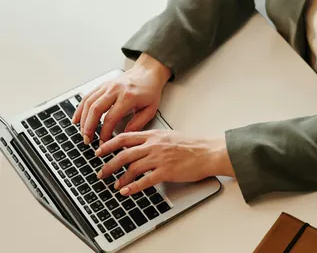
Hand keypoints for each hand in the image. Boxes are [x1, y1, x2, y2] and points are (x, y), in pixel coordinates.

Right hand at [72, 55, 170, 143]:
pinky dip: (80, 108)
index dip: (105, 132)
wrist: (148, 72)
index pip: (111, 118)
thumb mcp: (150, 109)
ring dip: (83, 119)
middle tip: (87, 140)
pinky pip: (87, 96)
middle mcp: (116, 90)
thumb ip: (138, 123)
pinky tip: (77, 119)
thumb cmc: (150, 91)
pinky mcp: (103, 85)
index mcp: (128, 97)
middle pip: (96, 109)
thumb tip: (124, 136)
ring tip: (83, 133)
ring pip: (89, 103)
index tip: (103, 142)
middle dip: (89, 127)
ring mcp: (108, 86)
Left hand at [94, 130, 233, 195]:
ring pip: (132, 168)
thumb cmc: (191, 145)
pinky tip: (126, 191)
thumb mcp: (169, 136)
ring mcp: (159, 158)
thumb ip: (152, 139)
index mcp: (154, 135)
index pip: (125, 137)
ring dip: (120, 178)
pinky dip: (133, 187)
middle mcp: (154, 145)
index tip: (99, 151)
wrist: (207, 152)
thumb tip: (137, 145)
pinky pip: (144, 180)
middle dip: (108, 164)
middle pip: (124, 154)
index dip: (109, 145)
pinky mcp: (166, 171)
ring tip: (115, 184)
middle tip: (101, 172)